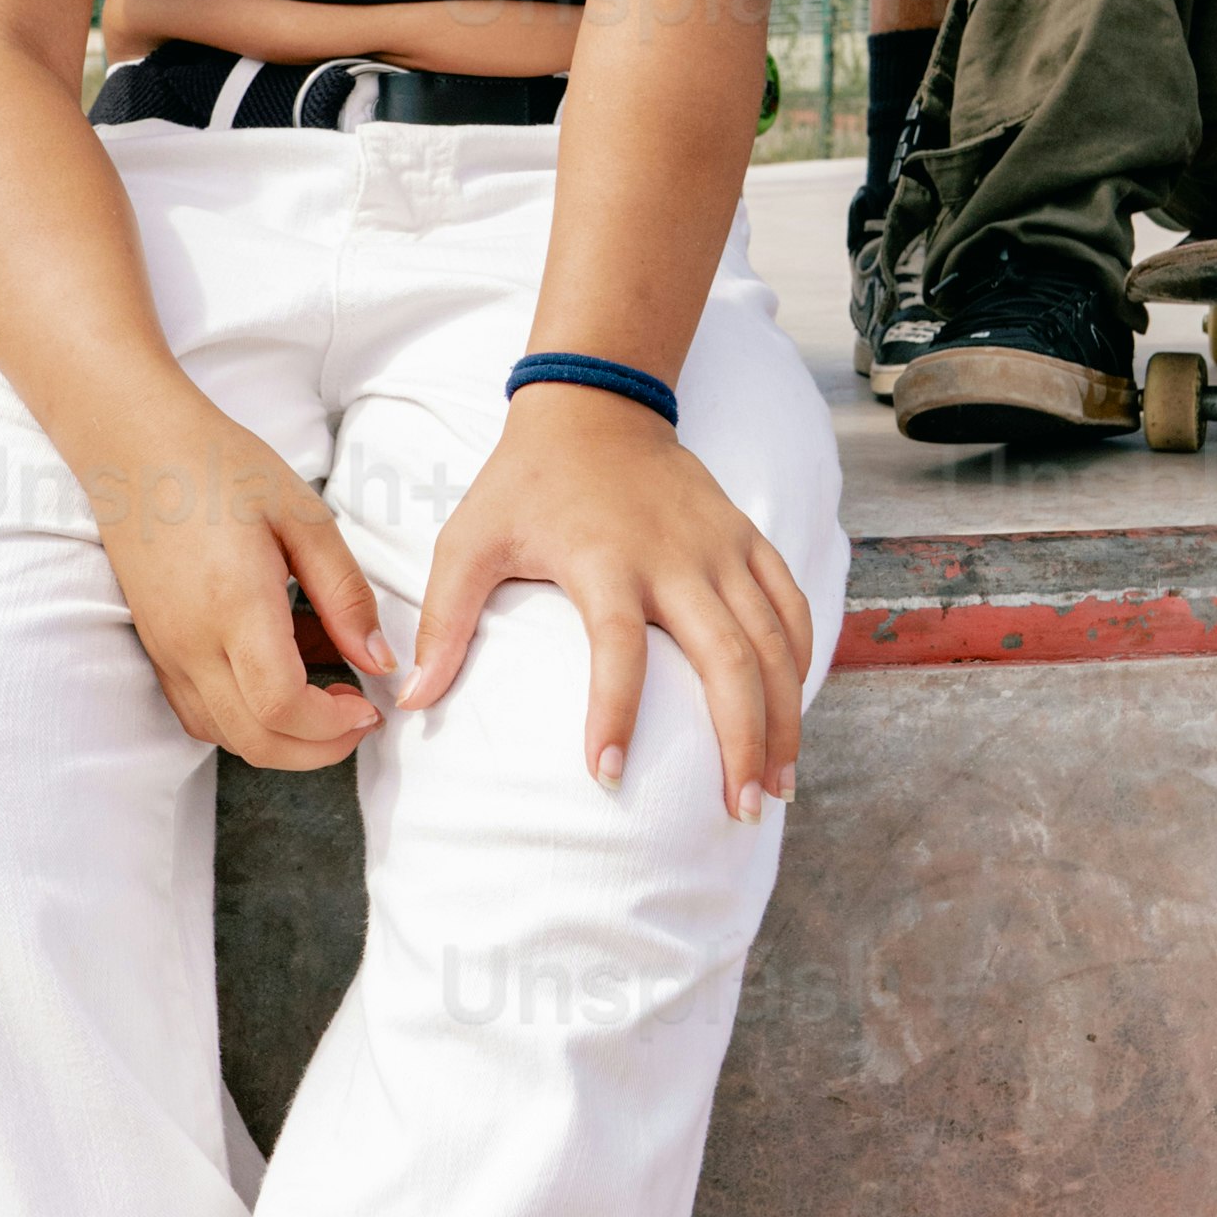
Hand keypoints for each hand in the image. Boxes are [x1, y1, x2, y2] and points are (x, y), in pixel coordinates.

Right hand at [93, 400, 399, 775]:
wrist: (133, 446)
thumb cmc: (220, 467)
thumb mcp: (304, 517)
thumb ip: (345, 594)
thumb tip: (378, 660)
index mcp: (234, 605)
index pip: (282, 707)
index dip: (333, 727)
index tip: (369, 705)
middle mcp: (192, 641)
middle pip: (256, 741)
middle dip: (318, 749)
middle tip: (358, 716)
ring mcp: (167, 650)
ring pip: (225, 736)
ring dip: (283, 739)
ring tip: (324, 696)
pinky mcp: (156, 648)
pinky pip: (200, 712)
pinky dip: (246, 718)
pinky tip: (277, 677)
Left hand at [400, 389, 811, 821]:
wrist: (595, 406)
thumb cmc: (525, 483)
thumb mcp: (469, 540)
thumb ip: (444, 620)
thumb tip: (413, 700)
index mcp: (604, 559)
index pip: (618, 647)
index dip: (615, 712)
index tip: (609, 775)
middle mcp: (676, 557)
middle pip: (727, 657)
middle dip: (742, 740)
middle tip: (740, 811)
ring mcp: (721, 548)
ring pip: (773, 642)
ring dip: (782, 719)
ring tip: (776, 790)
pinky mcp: (747, 539)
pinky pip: (791, 606)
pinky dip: (802, 662)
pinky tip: (794, 716)